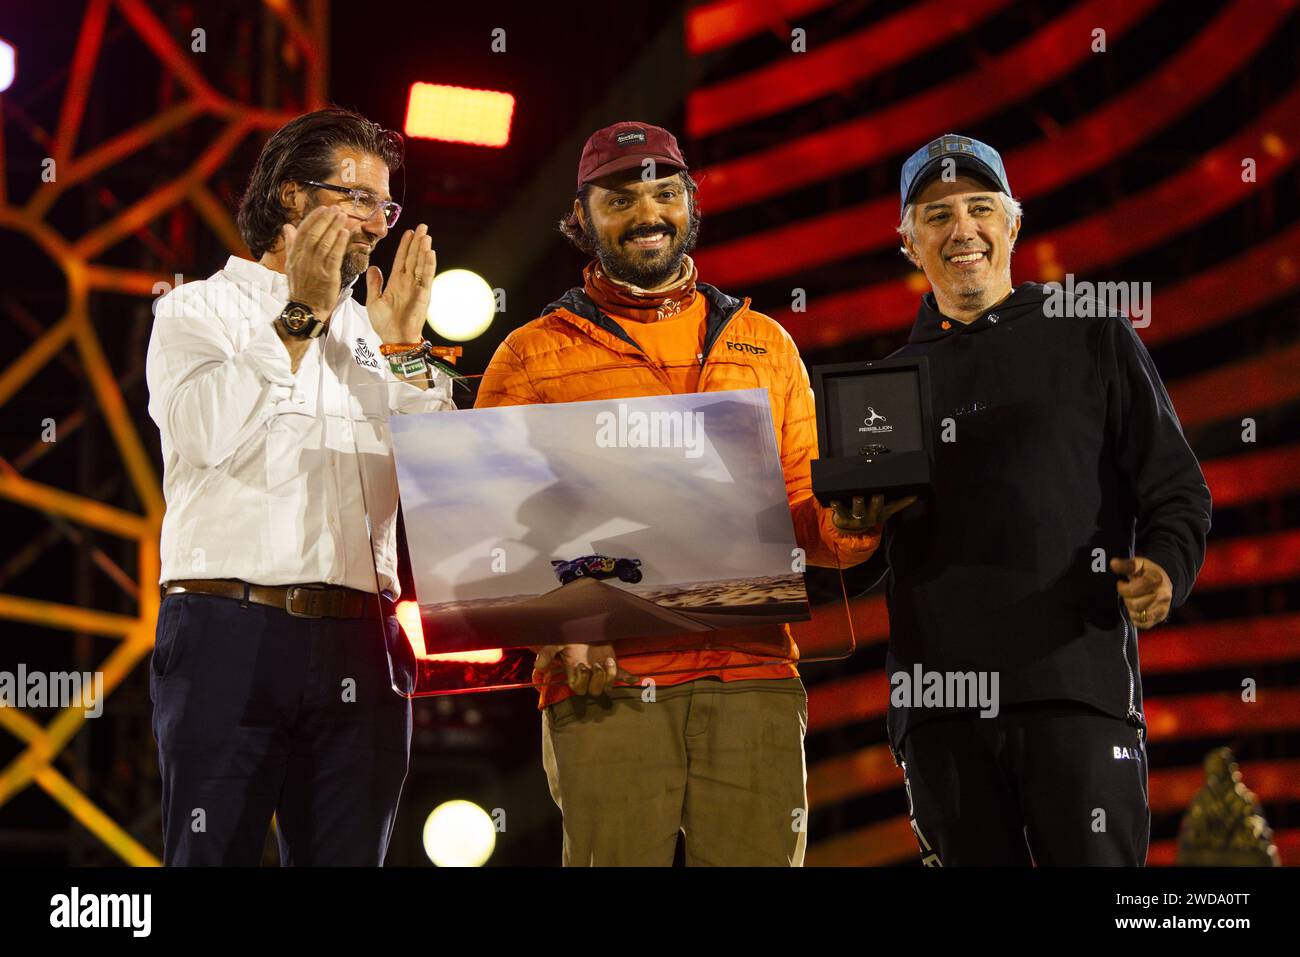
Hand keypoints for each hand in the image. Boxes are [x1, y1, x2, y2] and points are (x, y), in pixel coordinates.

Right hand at [283, 206, 349, 317]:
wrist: (305, 310)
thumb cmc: (301, 288)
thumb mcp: (291, 265)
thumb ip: (291, 245)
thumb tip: (287, 227)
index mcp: (294, 256)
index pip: (302, 231)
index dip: (314, 218)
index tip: (323, 208)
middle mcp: (302, 260)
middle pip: (313, 234)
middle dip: (325, 219)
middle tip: (336, 208)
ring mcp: (314, 268)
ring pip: (324, 243)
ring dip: (334, 227)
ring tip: (343, 216)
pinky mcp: (327, 277)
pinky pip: (333, 256)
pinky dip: (339, 243)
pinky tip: (345, 233)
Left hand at [366, 223, 435, 343]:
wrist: (394, 338)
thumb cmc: (384, 323)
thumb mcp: (373, 300)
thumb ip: (374, 283)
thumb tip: (373, 267)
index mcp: (396, 282)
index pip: (402, 259)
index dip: (405, 246)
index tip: (409, 232)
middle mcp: (408, 282)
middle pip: (413, 257)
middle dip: (417, 242)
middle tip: (422, 226)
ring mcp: (417, 288)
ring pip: (421, 264)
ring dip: (424, 250)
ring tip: (426, 235)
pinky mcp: (423, 295)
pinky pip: (426, 277)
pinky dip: (428, 265)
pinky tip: (430, 253)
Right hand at [534, 644, 636, 695]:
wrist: (585, 624)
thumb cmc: (569, 635)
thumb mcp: (556, 642)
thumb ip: (547, 654)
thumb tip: (538, 667)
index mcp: (574, 673)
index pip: (578, 688)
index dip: (581, 680)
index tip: (581, 665)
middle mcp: (589, 675)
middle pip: (595, 691)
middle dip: (596, 680)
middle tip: (595, 664)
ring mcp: (602, 671)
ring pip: (608, 685)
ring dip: (609, 676)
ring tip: (607, 661)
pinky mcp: (614, 665)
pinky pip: (622, 676)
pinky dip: (628, 677)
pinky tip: (634, 678)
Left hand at [828, 493, 917, 533]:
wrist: (849, 530)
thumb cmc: (868, 513)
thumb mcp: (883, 510)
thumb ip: (897, 502)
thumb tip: (914, 494)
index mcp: (882, 513)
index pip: (894, 506)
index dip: (904, 502)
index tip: (911, 494)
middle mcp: (871, 517)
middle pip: (876, 509)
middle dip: (877, 502)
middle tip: (878, 494)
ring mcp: (857, 518)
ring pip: (859, 511)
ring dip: (858, 504)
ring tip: (858, 497)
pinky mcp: (843, 517)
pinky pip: (839, 511)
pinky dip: (837, 506)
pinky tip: (834, 500)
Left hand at [1110, 556, 1172, 628]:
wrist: (1164, 582)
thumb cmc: (1147, 573)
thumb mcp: (1138, 564)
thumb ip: (1126, 565)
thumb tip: (1113, 564)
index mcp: (1157, 579)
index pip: (1132, 590)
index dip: (1122, 588)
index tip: (1122, 583)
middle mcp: (1163, 595)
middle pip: (1134, 604)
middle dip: (1126, 598)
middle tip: (1129, 592)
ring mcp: (1163, 607)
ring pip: (1137, 614)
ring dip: (1130, 607)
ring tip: (1134, 598)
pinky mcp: (1161, 617)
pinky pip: (1142, 623)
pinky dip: (1136, 617)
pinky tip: (1137, 607)